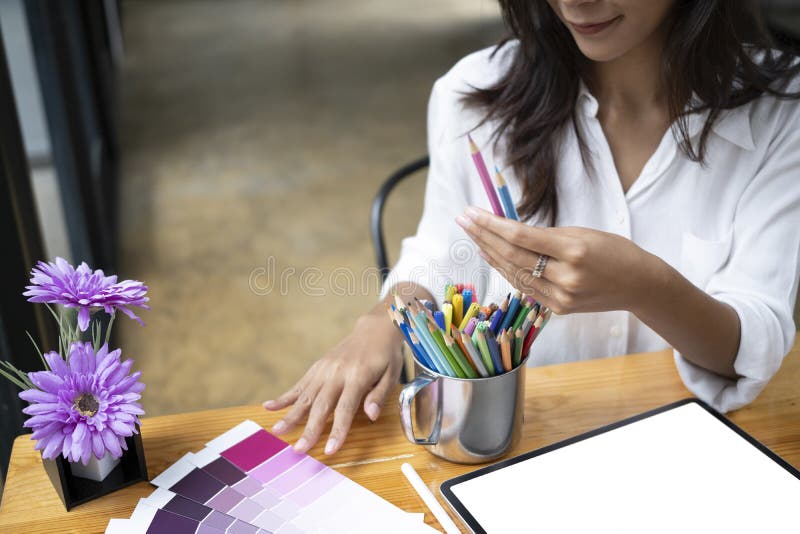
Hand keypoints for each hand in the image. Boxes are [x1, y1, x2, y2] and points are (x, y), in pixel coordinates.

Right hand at [263, 313, 402, 454]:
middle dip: (309, 429)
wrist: (373, 329)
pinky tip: (269, 406)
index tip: (330, 450)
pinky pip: (299, 384)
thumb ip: (379, 395)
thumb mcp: (392, 374)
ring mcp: (324, 369)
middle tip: (299, 449)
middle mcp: (337, 373)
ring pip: (305, 396)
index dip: (337, 430)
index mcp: (357, 376)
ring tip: (277, 431)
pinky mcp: (317, 367)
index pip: (345, 408)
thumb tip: (372, 416)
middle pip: (321, 405)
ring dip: (290, 415)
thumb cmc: (385, 356)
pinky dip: (284, 396)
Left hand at [455, 206, 664, 313]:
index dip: (491, 224)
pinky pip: (524, 286)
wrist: (639, 285)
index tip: (471, 211)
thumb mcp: (582, 233)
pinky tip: (491, 255)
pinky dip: (506, 270)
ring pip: (514, 273)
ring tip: (472, 235)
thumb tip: (507, 230)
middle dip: (482, 236)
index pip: (520, 236)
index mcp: (574, 250)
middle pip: (511, 255)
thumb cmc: (613, 250)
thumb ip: (545, 235)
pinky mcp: (558, 309)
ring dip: (489, 253)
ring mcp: (560, 297)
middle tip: (463, 220)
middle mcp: (565, 277)